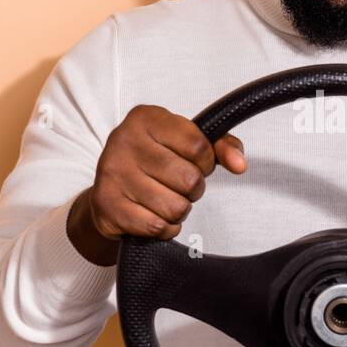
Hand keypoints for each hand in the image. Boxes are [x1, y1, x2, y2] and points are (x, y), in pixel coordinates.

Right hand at [67, 105, 245, 264]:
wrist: (109, 189)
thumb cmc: (155, 161)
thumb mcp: (187, 142)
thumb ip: (220, 146)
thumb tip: (239, 164)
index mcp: (146, 118)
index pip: (199, 146)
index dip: (207, 162)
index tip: (197, 163)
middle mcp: (124, 140)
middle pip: (189, 179)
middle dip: (193, 189)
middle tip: (178, 185)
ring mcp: (112, 172)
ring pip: (175, 207)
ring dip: (178, 210)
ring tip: (165, 200)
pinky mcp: (107, 204)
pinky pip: (156, 226)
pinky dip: (163, 228)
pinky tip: (153, 214)